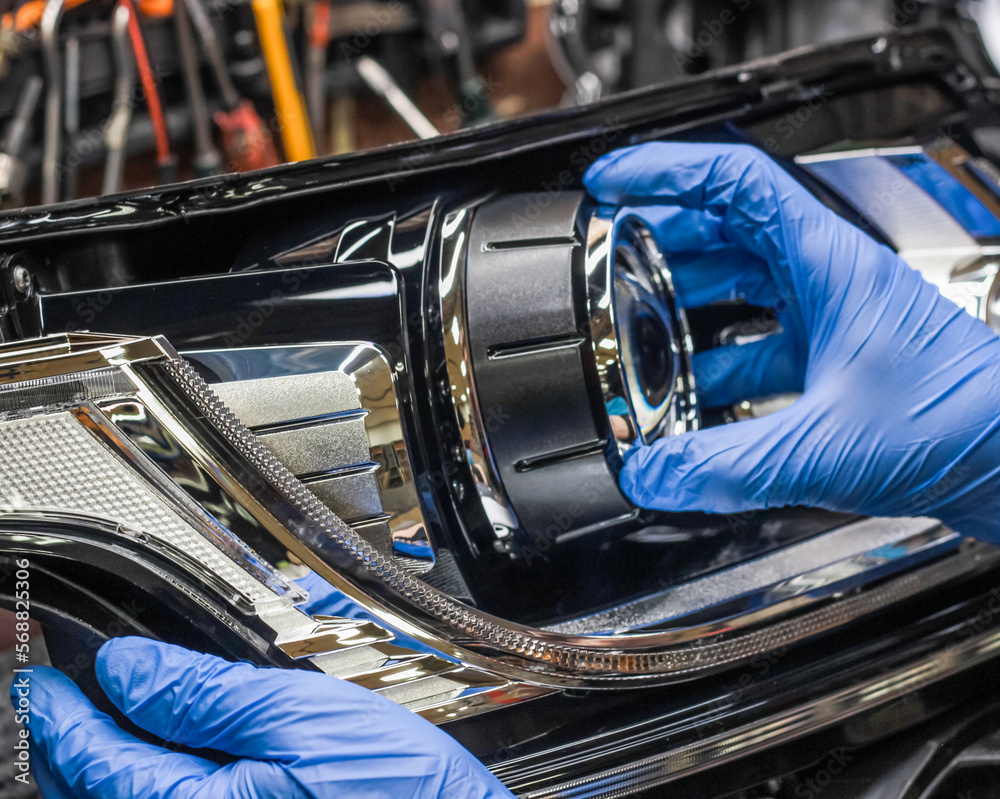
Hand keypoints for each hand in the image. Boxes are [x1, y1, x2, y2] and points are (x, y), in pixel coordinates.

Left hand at [14, 637, 512, 798]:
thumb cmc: (399, 794)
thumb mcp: (304, 720)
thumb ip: (207, 694)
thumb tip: (131, 668)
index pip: (96, 761)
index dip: (63, 713)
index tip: (44, 681)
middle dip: (71, 747)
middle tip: (60, 700)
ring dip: (103, 774)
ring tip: (102, 729)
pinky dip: (148, 792)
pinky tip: (166, 768)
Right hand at [585, 142, 999, 540]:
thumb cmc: (968, 421)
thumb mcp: (824, 445)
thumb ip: (724, 466)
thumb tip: (652, 475)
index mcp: (827, 265)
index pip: (734, 183)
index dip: (664, 173)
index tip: (612, 183)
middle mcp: (828, 281)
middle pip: (726, 232)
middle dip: (660, 242)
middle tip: (611, 259)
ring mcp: (833, 320)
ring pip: (742, 288)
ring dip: (686, 305)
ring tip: (638, 327)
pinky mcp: (837, 362)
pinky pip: (759, 347)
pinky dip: (717, 364)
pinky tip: (691, 399)